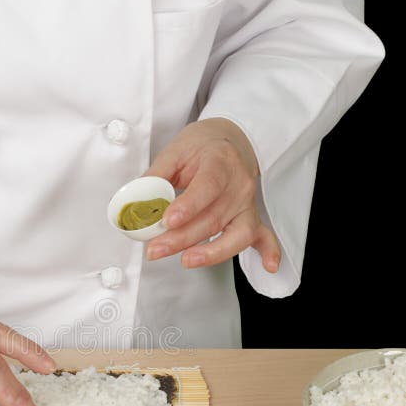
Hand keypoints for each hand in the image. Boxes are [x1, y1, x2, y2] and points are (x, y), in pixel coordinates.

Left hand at [144, 118, 280, 272]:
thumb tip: (135, 203)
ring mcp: (247, 204)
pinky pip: (264, 235)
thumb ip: (156, 176)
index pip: (208, 186)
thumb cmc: (200, 146)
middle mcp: (239, 185)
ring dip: (212, 252)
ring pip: (236, 233)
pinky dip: (269, 251)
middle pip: (214, 217)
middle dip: (182, 238)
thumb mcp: (175, 151)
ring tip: (187, 261)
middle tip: (155, 249)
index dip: (188, 206)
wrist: (229, 139)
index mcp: (220, 162)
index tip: (167, 221)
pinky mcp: (250, 216)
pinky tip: (269, 266)